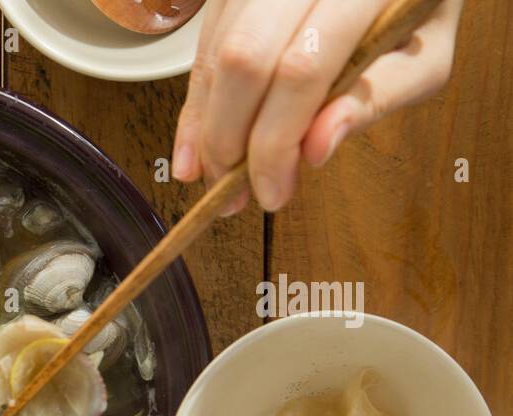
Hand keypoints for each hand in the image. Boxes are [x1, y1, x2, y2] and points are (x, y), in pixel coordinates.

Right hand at [172, 0, 463, 212]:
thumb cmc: (415, 13)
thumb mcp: (426, 57)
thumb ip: (378, 97)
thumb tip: (315, 149)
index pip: (302, 68)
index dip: (276, 141)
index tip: (271, 192)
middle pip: (243, 59)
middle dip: (228, 138)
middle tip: (232, 191)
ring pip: (216, 52)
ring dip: (205, 126)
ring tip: (211, 175)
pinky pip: (204, 45)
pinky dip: (196, 101)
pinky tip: (196, 143)